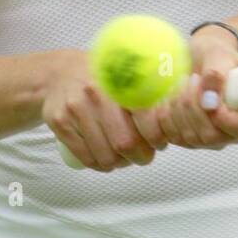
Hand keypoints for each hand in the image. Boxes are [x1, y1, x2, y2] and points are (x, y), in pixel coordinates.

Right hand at [42, 49, 158, 170]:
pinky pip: (85, 157)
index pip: (145, 118)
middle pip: (124, 143)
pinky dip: (98, 164)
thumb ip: (151, 88)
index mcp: (119, 81)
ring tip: (122, 156)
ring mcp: (76, 109)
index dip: (155, 138)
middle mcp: (97, 94)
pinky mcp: (60, 123)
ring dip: (118, 163)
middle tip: (142, 156)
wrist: (58, 73)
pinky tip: (103, 157)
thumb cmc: (100, 78)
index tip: (158, 143)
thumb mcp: (126, 74)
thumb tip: (179, 106)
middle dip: (138, 156)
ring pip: (104, 155)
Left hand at [132, 25, 237, 150]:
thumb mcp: (220, 56)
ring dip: (177, 109)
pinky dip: (163, 117)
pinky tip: (167, 98)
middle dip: (194, 106)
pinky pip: (173, 137)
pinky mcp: (190, 138)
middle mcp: (234, 130)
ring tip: (180, 84)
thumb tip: (210, 100)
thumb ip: (217, 75)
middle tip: (191, 79)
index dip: (227, 120)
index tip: (209, 99)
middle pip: (213, 136)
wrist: (201, 58)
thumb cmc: (217, 55)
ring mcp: (212, 138)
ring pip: (190, 138)